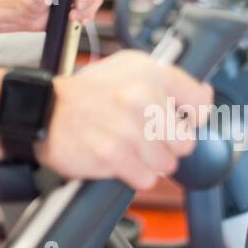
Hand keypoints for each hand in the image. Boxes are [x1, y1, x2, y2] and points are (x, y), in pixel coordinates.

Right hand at [36, 49, 213, 188]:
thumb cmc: (86, 92)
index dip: (189, 117)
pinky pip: (145, 179)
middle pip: (185, 142)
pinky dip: (134, 174)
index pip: (199, 103)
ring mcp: (127, 129)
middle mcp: (141, 98)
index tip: (178, 119)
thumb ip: (170, 82)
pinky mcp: (113, 156)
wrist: (44, 109)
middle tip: (144, 135)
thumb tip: (204, 99)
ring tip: (127, 146)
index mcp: (149, 74)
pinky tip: (118, 158)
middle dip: (167, 144)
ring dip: (149, 161)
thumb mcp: (129, 68)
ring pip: (167, 164)